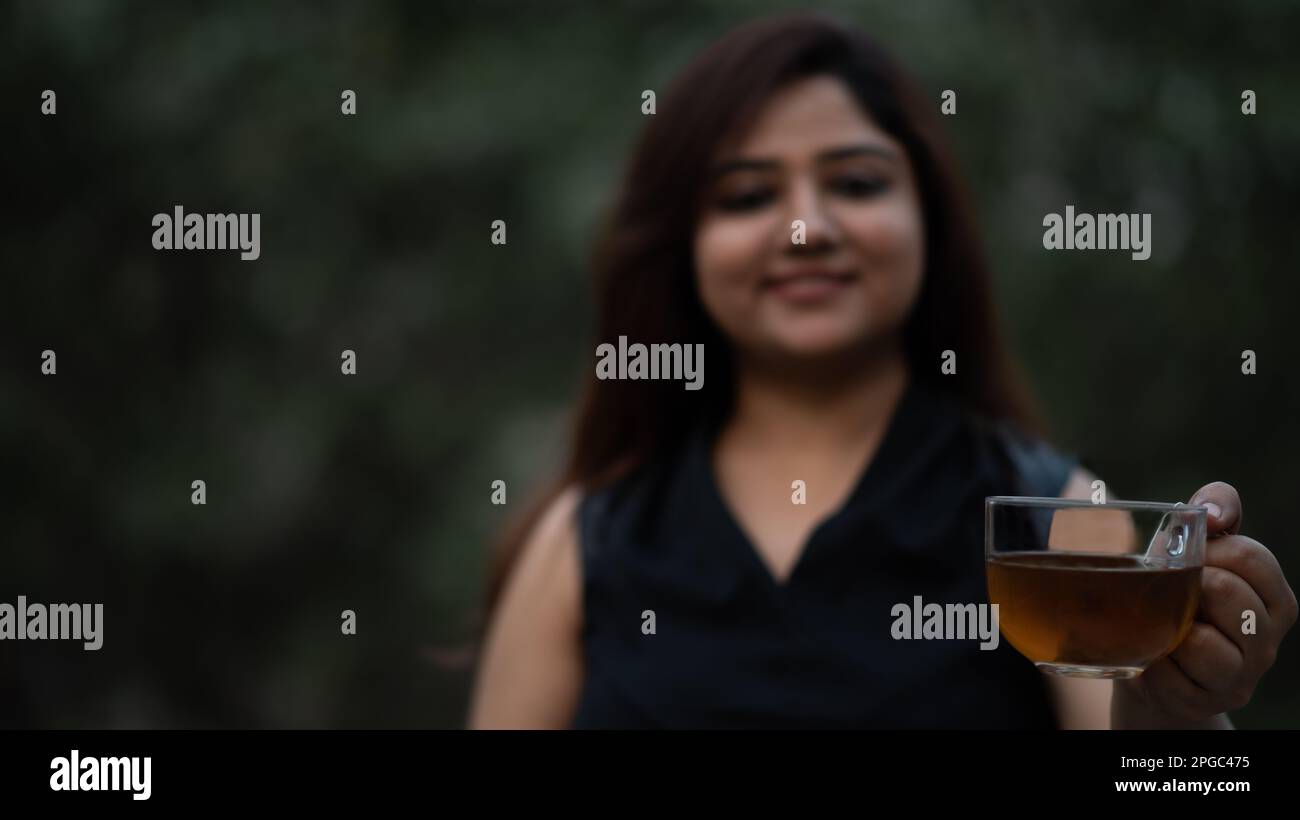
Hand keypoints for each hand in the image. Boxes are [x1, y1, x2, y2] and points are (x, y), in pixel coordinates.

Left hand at [1112, 482, 1297, 728]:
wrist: (1147, 657)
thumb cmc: (1172, 592)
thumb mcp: (1190, 546)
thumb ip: (1212, 510)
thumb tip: (1213, 512)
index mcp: (1273, 597)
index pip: (1251, 557)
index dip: (1209, 549)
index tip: (1187, 556)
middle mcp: (1267, 638)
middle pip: (1228, 593)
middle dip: (1186, 584)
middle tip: (1168, 589)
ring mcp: (1241, 674)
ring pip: (1204, 643)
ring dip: (1169, 626)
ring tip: (1162, 622)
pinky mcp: (1206, 700)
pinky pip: (1171, 674)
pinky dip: (1153, 659)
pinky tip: (1153, 654)